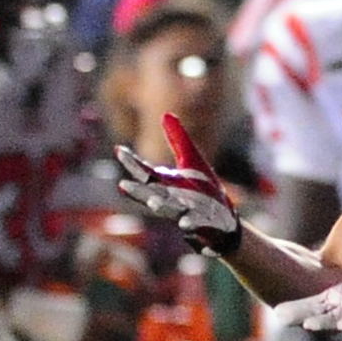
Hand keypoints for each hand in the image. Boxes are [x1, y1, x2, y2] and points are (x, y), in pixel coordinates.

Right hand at [115, 113, 240, 254]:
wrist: (222, 222)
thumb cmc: (203, 190)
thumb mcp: (192, 160)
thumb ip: (177, 140)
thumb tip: (165, 114)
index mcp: (165, 184)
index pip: (145, 173)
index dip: (132, 163)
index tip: (119, 150)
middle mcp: (171, 199)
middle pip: (151, 194)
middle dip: (138, 191)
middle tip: (122, 185)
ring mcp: (185, 213)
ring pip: (170, 211)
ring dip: (161, 207)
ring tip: (152, 202)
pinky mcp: (201, 226)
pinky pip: (195, 226)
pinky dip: (190, 225)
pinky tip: (185, 224)